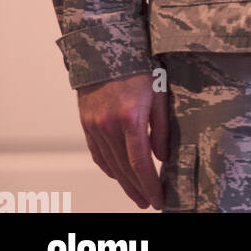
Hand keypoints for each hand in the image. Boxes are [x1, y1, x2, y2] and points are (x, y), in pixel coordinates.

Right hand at [77, 71, 168, 209]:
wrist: (106, 48)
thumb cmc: (138, 65)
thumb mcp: (159, 92)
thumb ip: (161, 127)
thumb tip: (163, 157)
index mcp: (130, 118)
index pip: (140, 163)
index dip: (150, 185)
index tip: (159, 199)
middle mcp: (109, 126)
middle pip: (124, 169)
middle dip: (138, 189)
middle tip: (149, 203)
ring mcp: (95, 126)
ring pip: (110, 164)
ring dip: (123, 183)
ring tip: (136, 194)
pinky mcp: (87, 123)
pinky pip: (98, 153)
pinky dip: (108, 167)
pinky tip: (117, 174)